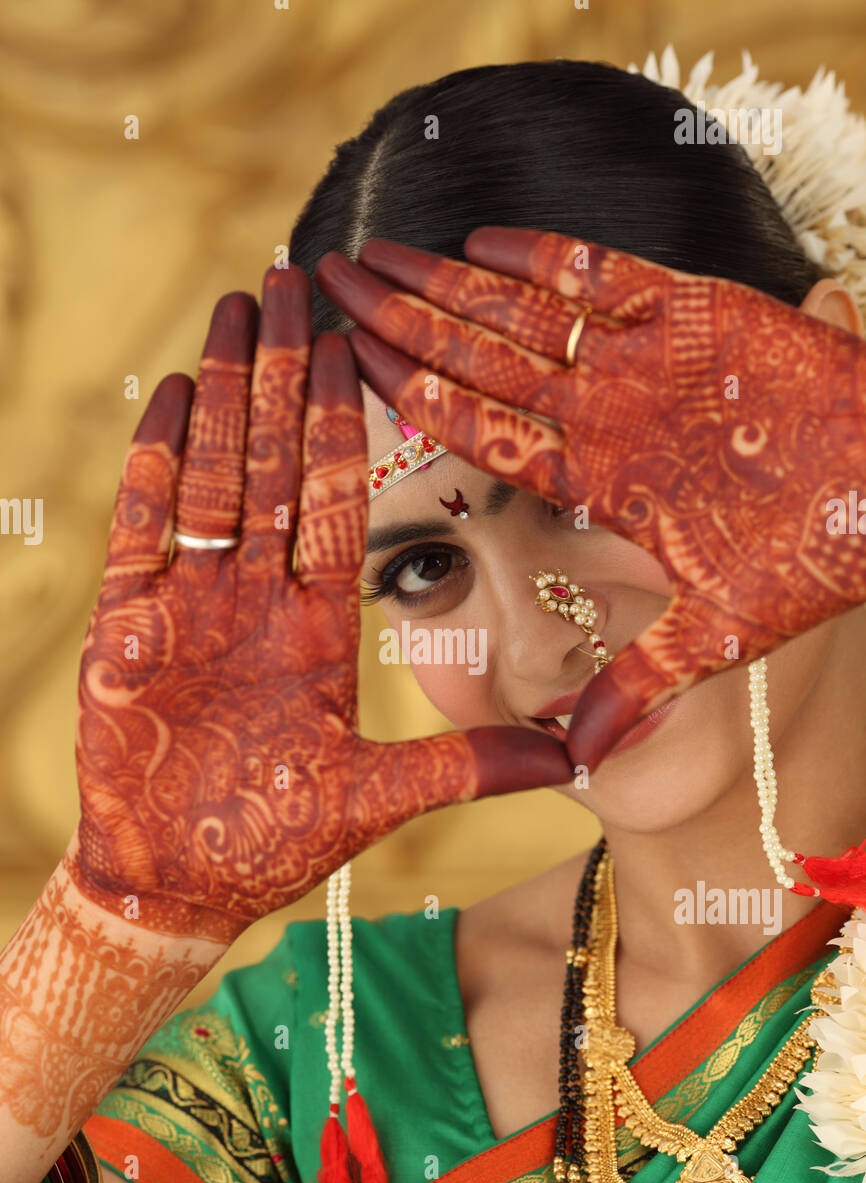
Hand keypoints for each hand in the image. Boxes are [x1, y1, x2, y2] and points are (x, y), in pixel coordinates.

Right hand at [71, 267, 573, 943]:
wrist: (177, 884)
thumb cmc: (269, 842)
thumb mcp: (380, 800)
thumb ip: (470, 769)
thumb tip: (575, 757)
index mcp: (320, 626)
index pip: (339, 499)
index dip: (349, 422)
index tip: (363, 344)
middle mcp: (258, 599)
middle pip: (274, 463)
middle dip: (284, 371)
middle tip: (298, 277)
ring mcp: (192, 607)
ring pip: (211, 476)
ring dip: (224, 391)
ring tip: (238, 306)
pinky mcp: (126, 628)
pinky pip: (140, 531)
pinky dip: (152, 465)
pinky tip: (169, 393)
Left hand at [314, 229, 865, 769]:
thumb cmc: (814, 563)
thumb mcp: (713, 634)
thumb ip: (638, 686)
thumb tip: (576, 764)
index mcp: (595, 476)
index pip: (478, 431)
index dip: (408, 401)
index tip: (341, 378)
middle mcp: (604, 411)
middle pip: (478, 359)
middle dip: (397, 322)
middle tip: (318, 286)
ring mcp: (644, 359)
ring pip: (525, 310)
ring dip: (446, 281)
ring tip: (372, 252)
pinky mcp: (699, 310)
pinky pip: (611, 277)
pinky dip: (550, 257)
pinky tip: (478, 240)